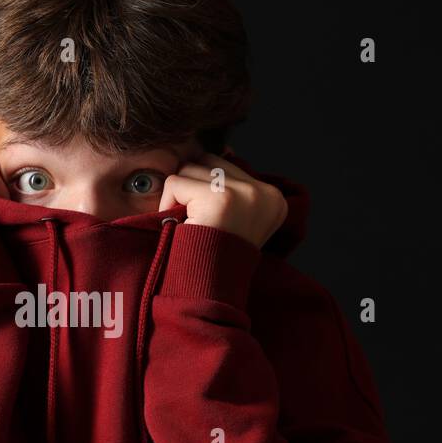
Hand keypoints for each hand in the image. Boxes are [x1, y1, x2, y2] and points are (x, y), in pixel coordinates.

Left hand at [157, 152, 288, 248]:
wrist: (209, 293)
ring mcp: (245, 193)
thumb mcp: (234, 221)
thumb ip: (230, 187)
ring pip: (190, 169)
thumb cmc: (214, 259)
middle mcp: (265, 192)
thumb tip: (222, 150)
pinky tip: (181, 227)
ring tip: (192, 226)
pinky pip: (174, 182)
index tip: (210, 220)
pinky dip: (167, 205)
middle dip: (192, 189)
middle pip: (208, 161)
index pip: (227, 165)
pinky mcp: (220, 198)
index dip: (206, 189)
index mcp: (274, 198)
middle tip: (197, 223)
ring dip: (179, 198)